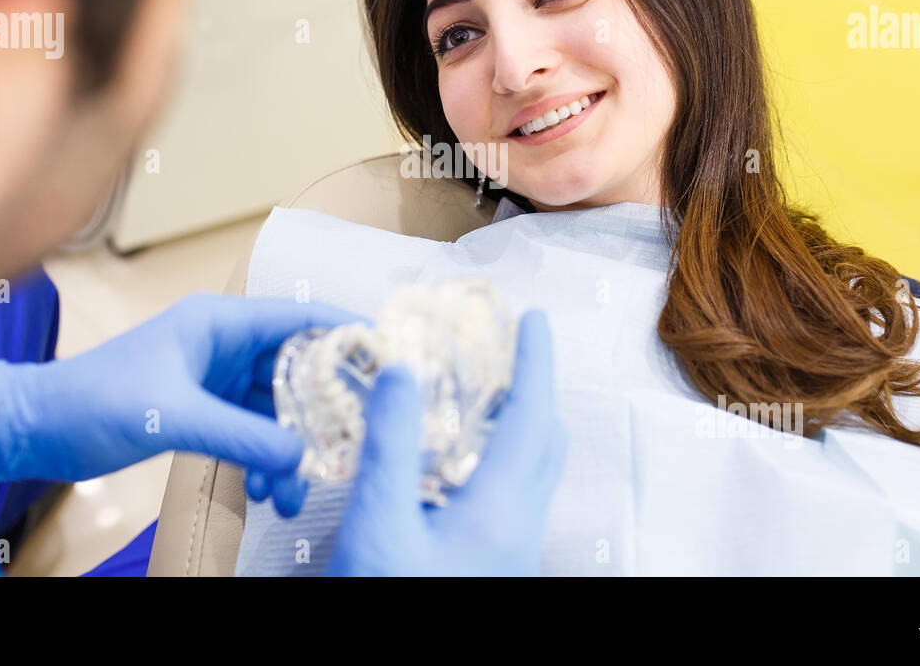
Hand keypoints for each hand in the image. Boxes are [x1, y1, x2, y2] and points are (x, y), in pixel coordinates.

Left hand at [0, 293, 362, 482]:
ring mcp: (213, 375)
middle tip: (349, 446)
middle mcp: (223, 343)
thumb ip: (241, 436)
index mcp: (219, 323)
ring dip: (289, 446)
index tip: (385, 360)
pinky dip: (262, 457)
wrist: (34, 428)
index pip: (300, 318)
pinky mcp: (201, 406)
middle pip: (295, 369)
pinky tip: (265, 490)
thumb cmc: (91, 402)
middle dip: (319, 413)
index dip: (345, 336)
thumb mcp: (172, 418)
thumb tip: (301, 456)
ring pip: (274, 407)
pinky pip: (250, 429)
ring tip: (296, 491)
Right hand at [326, 309, 567, 575]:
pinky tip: (453, 467)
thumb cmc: (384, 601)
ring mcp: (514, 554)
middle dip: (531, 392)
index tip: (534, 317)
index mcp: (501, 511)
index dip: (535, 361)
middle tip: (506, 355)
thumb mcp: (375, 526)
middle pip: (544, 444)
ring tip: (479, 401)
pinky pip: (513, 501)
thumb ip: (390, 448)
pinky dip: (496, 463)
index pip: (533, 416)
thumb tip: (401, 374)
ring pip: (532, 475)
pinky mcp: (496, 568)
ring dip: (516, 429)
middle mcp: (521, 530)